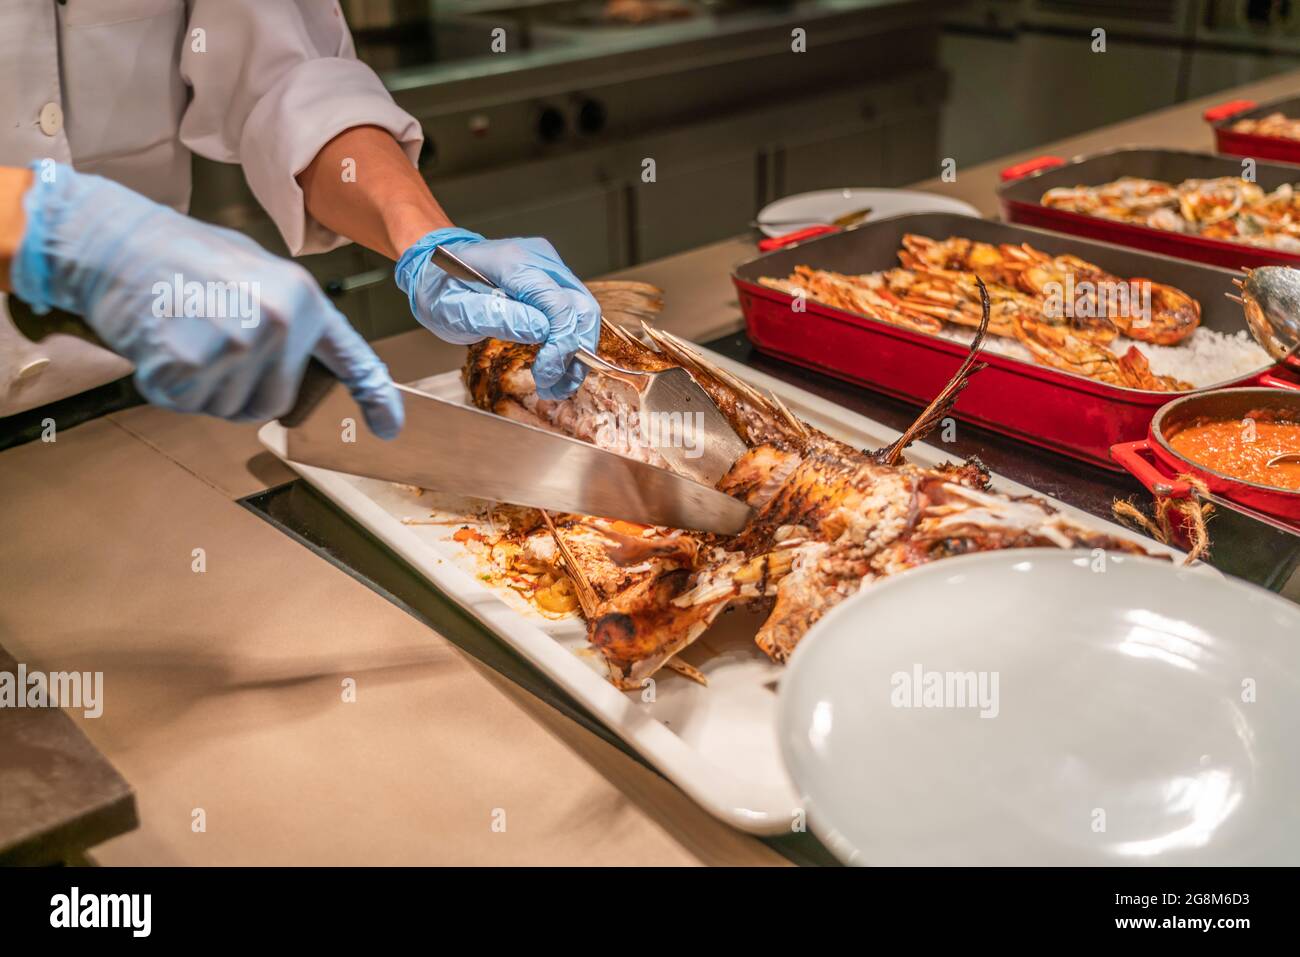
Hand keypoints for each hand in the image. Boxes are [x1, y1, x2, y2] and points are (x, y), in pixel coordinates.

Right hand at [10, 163, 402, 437]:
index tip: (390, 427)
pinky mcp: (188, 366)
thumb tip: (300, 367)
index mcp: (302, 299)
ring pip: (231, 408)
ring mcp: (233, 347)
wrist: (113, 239)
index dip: (374, 397)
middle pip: (276, 402)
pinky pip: (188, 403)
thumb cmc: (182, 254)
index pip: (350, 359)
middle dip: (244, 387)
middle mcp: (277, 324)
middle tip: (211, 342)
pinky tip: (161, 343)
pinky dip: (169, 385)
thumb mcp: (257, 273)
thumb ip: (288, 320)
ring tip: (186, 334)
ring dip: (206, 388)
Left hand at [395, 227, 599, 400]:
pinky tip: (557, 370)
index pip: (559, 304)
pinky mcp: (552, 282)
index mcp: (514, 261)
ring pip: (584, 314)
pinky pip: (574, 314)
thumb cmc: (440, 287)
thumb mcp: (455, 309)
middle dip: (575, 353)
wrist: (435, 268)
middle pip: (582, 308)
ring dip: (577, 355)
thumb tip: (541, 331)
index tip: (544, 374)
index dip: (560, 344)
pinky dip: (570, 346)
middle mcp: (540, 260)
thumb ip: (497, 316)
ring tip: (556, 386)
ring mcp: (550, 269)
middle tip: (553, 386)